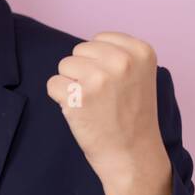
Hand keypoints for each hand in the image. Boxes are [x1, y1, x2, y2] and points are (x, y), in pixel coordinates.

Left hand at [46, 33, 172, 194]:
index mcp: (141, 51)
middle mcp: (122, 60)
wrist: (132, 155)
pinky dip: (60, 99)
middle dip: (83, 72)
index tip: (114, 84)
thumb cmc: (131, 117)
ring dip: (71, 84)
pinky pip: (53, 84)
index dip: (99, 62)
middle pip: (79, 50)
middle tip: (102, 98)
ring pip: (64, 65)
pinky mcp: (78, 95)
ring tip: (92, 104)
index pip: (99, 39)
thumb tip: (83, 49)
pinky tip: (80, 112)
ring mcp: (99, 77)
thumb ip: (117, 56)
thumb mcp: (138, 76)